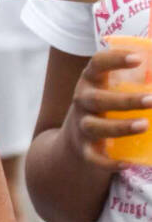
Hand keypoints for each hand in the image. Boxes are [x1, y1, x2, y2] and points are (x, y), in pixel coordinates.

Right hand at [60, 49, 151, 171]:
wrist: (76, 136)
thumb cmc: (108, 104)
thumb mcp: (115, 86)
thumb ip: (140, 79)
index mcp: (91, 80)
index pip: (97, 64)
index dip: (115, 59)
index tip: (139, 58)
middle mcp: (82, 101)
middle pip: (97, 99)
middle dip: (125, 100)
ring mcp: (81, 125)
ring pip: (95, 127)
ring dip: (120, 126)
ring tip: (145, 125)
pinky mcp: (84, 149)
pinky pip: (93, 158)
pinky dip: (109, 162)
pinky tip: (128, 163)